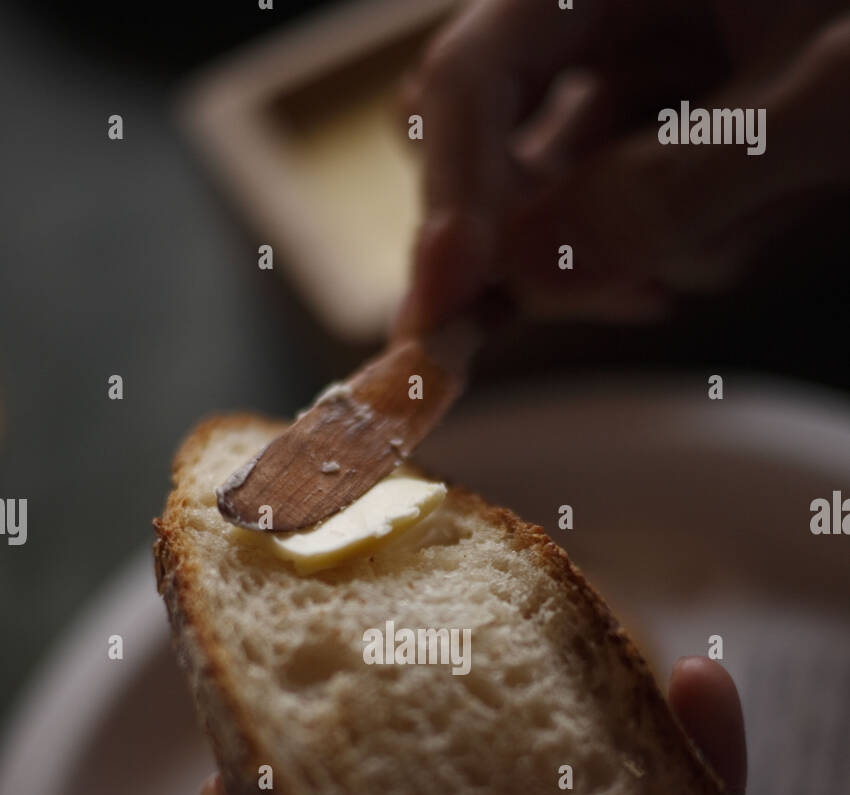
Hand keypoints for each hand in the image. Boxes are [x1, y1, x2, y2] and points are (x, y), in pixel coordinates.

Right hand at [394, 0, 849, 331]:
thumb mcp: (828, 97)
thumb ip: (680, 179)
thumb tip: (530, 270)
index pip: (474, 74)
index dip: (450, 194)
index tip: (445, 304)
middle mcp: (602, 17)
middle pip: (491, 154)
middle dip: (547, 240)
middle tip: (634, 294)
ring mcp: (632, 85)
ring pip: (558, 212)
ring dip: (643, 252)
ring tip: (763, 212)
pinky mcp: (662, 144)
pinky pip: (621, 231)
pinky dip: (679, 254)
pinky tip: (760, 216)